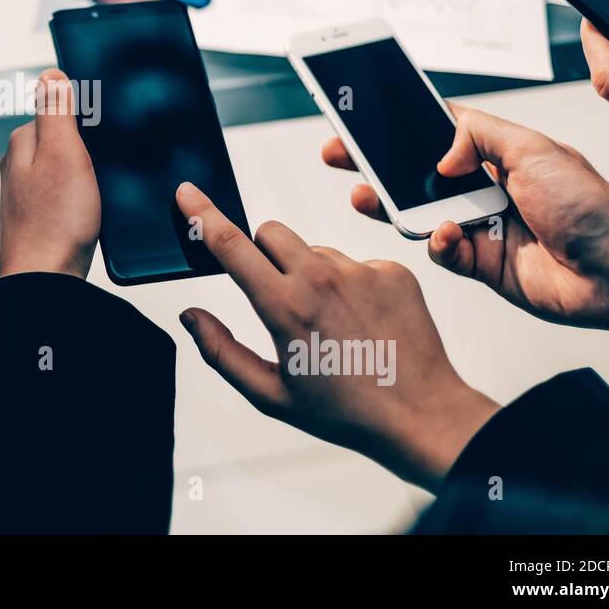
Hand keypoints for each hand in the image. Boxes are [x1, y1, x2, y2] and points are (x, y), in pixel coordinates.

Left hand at [0, 69, 100, 278]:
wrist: (48, 278)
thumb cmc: (54, 223)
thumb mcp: (64, 152)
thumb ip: (57, 110)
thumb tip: (50, 73)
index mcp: (22, 143)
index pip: (55, 110)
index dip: (83, 119)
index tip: (96, 138)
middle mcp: (18, 166)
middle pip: (60, 139)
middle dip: (83, 147)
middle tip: (96, 168)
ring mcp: (27, 192)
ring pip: (63, 167)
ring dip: (82, 173)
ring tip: (92, 190)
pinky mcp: (40, 215)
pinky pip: (64, 192)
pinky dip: (78, 196)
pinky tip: (87, 208)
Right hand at [174, 183, 498, 489]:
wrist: (421, 415)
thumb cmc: (346, 411)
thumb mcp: (270, 394)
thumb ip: (221, 351)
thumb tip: (191, 316)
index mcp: (285, 307)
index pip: (230, 245)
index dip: (202, 214)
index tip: (188, 194)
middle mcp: (322, 279)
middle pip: (269, 231)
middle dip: (260, 253)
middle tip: (276, 296)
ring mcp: (361, 271)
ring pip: (313, 249)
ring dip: (308, 272)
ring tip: (331, 323)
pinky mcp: (393, 271)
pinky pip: (355, 261)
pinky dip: (349, 283)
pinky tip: (361, 320)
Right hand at [321, 103, 608, 335]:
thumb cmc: (589, 204)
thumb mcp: (533, 149)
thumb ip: (480, 137)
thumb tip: (439, 154)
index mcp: (496, 155)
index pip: (436, 133)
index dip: (399, 128)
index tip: (363, 121)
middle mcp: (483, 189)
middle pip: (416, 174)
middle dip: (377, 167)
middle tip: (340, 157)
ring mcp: (479, 226)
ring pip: (420, 214)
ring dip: (391, 207)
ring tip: (366, 197)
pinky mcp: (480, 263)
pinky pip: (443, 252)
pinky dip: (438, 243)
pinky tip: (444, 234)